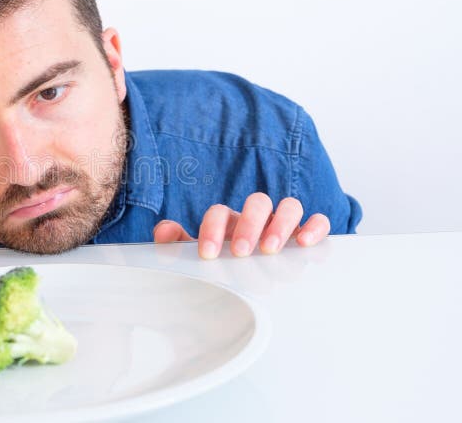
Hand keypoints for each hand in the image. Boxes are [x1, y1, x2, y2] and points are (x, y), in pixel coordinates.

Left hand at [152, 193, 329, 258]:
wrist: (249, 277)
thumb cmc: (223, 263)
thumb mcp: (199, 256)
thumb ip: (178, 243)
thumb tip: (164, 232)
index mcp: (229, 220)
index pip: (220, 212)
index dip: (212, 229)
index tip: (208, 253)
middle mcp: (256, 217)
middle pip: (257, 203)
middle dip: (248, 225)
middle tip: (240, 251)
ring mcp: (282, 223)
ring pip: (289, 206)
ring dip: (280, 225)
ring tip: (269, 250)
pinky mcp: (306, 233)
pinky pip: (316, 219)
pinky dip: (313, 226)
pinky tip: (303, 243)